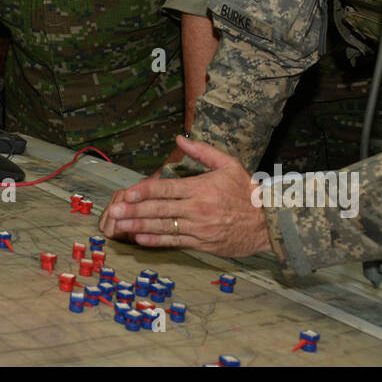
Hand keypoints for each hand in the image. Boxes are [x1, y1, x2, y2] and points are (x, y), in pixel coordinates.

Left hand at [98, 135, 271, 257]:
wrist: (267, 223)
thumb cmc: (246, 192)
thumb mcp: (228, 164)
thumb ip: (202, 151)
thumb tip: (180, 138)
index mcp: (201, 188)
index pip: (167, 188)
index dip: (145, 191)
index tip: (128, 192)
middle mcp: (197, 209)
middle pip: (160, 209)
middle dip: (134, 210)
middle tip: (113, 211)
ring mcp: (199, 228)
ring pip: (163, 227)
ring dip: (139, 227)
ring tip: (120, 226)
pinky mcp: (202, 244)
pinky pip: (175, 242)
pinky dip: (156, 241)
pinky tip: (140, 239)